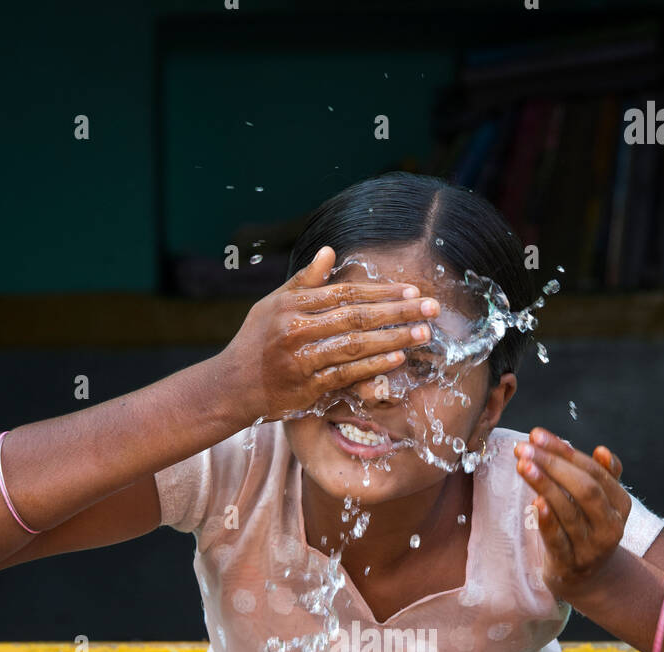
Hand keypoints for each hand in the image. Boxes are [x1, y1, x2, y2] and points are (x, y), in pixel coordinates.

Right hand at [216, 246, 439, 426]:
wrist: (232, 386)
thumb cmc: (255, 341)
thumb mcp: (273, 304)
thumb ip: (305, 281)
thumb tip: (330, 252)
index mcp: (293, 305)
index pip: (346, 293)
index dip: (381, 292)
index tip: (411, 291)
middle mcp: (297, 329)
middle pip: (357, 316)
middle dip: (398, 311)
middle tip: (430, 308)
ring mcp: (303, 359)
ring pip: (356, 345)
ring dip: (394, 338)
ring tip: (423, 333)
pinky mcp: (308, 387)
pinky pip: (348, 374)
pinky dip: (375, 366)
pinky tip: (398, 358)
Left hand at [514, 428, 630, 601]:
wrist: (586, 577)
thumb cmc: (588, 527)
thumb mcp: (601, 502)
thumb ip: (601, 475)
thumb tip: (602, 450)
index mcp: (620, 504)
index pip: (593, 471)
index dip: (564, 451)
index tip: (537, 435)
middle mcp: (610, 525)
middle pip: (584, 489)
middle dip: (553, 464)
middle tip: (524, 448)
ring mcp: (591, 548)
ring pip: (569, 512)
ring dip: (545, 485)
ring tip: (523, 465)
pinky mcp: (569, 564)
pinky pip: (558, 540)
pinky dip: (547, 521)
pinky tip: (535, 501)